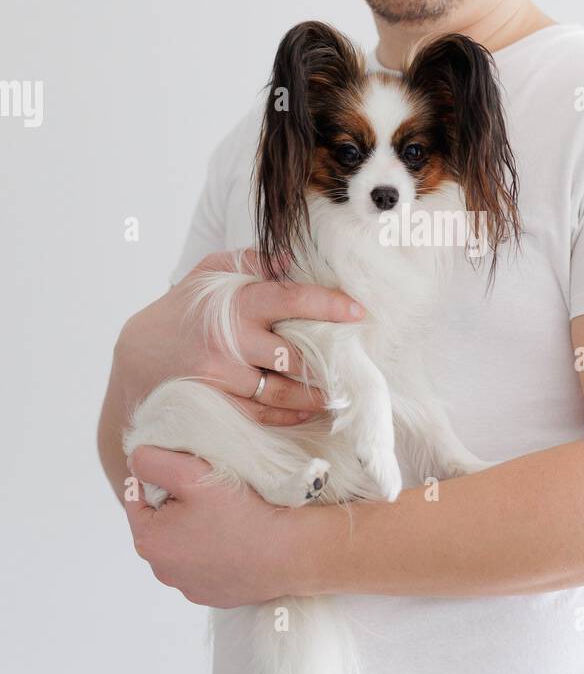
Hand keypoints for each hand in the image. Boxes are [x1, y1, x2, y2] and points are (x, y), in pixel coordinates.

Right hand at [116, 248, 365, 427]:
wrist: (135, 359)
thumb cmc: (181, 312)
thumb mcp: (207, 275)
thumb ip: (248, 263)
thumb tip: (290, 259)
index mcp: (233, 304)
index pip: (290, 299)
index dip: (328, 305)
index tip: (358, 312)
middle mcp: (230, 341)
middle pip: (295, 355)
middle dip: (329, 360)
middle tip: (355, 361)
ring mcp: (223, 377)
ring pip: (284, 391)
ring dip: (317, 394)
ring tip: (340, 391)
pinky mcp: (217, 406)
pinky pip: (264, 414)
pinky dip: (291, 415)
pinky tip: (309, 410)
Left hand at [125, 445, 317, 606]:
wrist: (290, 553)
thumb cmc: (242, 512)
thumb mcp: (191, 473)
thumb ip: (153, 461)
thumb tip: (136, 461)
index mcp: (149, 541)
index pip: (139, 496)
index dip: (165, 478)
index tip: (196, 478)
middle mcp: (162, 570)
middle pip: (161, 521)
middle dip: (180, 504)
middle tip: (214, 494)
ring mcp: (188, 587)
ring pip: (183, 544)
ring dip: (197, 528)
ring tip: (229, 517)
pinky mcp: (212, 595)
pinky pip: (205, 564)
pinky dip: (216, 550)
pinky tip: (238, 539)